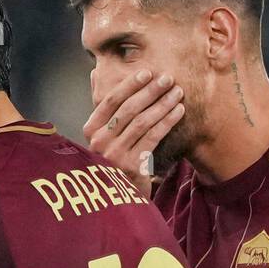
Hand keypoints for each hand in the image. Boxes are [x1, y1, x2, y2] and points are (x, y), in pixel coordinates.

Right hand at [83, 68, 184, 195]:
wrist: (119, 196)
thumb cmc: (114, 159)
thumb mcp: (103, 135)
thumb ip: (103, 107)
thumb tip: (97, 71)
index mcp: (90, 130)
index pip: (110, 101)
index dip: (129, 85)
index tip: (147, 72)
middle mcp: (99, 142)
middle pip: (128, 109)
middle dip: (150, 91)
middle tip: (168, 79)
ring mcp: (115, 155)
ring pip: (142, 122)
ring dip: (163, 104)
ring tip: (177, 93)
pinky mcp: (132, 165)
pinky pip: (153, 137)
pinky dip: (167, 121)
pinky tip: (178, 111)